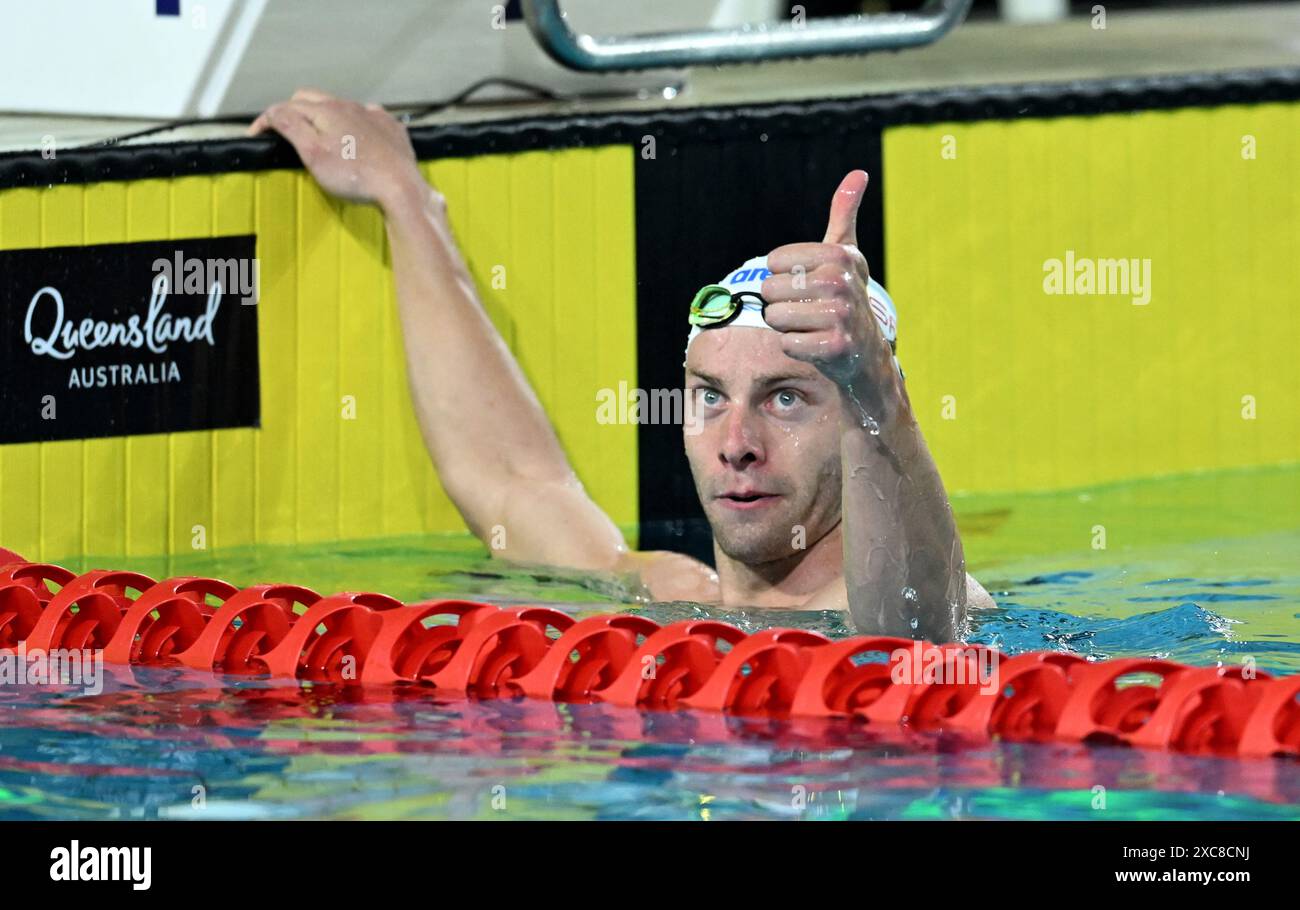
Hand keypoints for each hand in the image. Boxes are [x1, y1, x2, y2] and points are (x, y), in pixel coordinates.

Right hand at [248, 88, 424, 212]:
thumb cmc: (355, 176)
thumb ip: (291, 128)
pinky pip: (367, 117)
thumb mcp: (313, 154)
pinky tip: (355, 137)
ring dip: (323, 116)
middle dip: (293, 110)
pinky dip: (354, 123)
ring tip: (318, 134)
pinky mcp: (390, 128)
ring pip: (340, 106)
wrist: (401, 187)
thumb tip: (273, 112)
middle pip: (312, 99)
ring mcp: (372, 115)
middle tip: (284, 130)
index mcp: (326, 111)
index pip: (286, 107)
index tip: (256, 135)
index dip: (267, 120)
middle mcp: (349, 105)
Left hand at [761, 171, 893, 391]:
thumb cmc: (845, 296)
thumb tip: (859, 173)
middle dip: (780, 303)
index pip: (774, 262)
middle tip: (807, 309)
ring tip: (810, 326)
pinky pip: (786, 344)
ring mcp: (841, 315)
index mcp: (839, 255)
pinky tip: (815, 344)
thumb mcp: (845, 254)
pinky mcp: (835, 346)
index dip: (782, 276)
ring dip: (785, 326)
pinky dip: (795, 347)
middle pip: (770, 289)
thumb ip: (844, 214)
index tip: (807, 283)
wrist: (864, 350)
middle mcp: (842, 281)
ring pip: (775, 317)